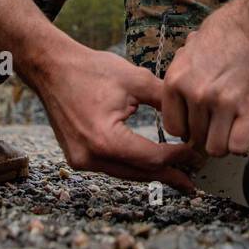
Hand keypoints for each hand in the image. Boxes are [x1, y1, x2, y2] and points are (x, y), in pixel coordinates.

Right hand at [31, 45, 197, 190]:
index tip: (197, 153)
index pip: (152, 157)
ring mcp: (81, 161)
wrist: (51, 68)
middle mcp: (91, 157)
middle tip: (193, 180)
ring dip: (152, 173)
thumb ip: (165, 101)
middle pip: (140, 173)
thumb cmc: (90, 70)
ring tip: (177, 175)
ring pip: (126, 174)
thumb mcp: (136, 80)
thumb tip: (192, 118)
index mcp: (105, 140)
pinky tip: (149, 165)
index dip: (178, 157)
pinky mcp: (77, 158)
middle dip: (169, 175)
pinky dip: (133, 166)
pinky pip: (113, 168)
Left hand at [162, 0, 248, 156]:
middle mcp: (196, 93)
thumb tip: (176, 100)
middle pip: (196, 138)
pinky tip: (245, 130)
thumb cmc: (227, 35)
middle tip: (220, 122)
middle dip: (208, 134)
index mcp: (176, 80)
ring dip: (225, 142)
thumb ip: (180, 78)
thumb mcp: (189, 51)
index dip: (187, 128)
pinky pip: (238, 146)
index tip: (198, 123)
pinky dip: (242, 144)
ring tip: (232, 128)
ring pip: (216, 148)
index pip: (173, 127)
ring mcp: (222, 103)